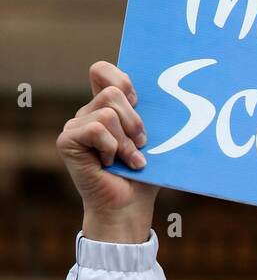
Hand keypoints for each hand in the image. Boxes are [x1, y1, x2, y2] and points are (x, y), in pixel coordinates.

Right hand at [56, 61, 157, 240]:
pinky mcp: (67, 140)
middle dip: (134, 122)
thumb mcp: (150, 141)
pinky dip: (111, 147)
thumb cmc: (142, 178)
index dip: (121, 81)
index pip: (102, 71)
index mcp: (105, 108)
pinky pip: (96, 128)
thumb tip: (166, 87)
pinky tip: (110, 164)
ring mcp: (74, 126)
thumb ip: (146, 114)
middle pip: (113, 92)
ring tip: (129, 160)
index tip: (137, 103)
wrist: (129, 208)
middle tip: (140, 145)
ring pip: (108, 113)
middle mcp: (87, 113)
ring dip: (126, 141)